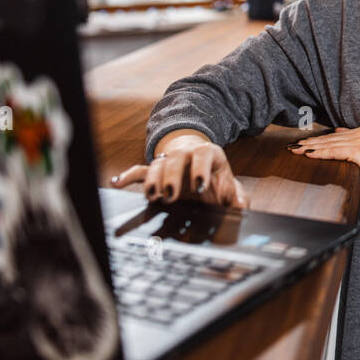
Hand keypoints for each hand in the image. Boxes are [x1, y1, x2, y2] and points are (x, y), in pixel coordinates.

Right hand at [109, 134, 247, 208]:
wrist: (202, 165)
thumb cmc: (216, 177)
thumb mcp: (230, 186)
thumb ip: (238, 197)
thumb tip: (241, 206)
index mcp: (208, 153)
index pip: (204, 155)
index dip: (201, 169)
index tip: (200, 185)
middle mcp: (185, 154)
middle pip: (175, 159)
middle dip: (172, 177)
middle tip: (171, 195)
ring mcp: (169, 161)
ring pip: (157, 164)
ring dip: (152, 180)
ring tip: (152, 197)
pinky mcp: (156, 171)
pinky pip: (140, 171)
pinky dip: (128, 176)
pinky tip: (117, 183)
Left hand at [289, 126, 359, 213]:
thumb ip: (350, 145)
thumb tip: (334, 134)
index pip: (333, 136)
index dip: (314, 140)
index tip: (298, 144)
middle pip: (329, 138)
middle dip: (308, 143)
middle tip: (290, 147)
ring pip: (330, 144)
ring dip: (310, 147)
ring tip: (294, 150)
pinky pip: (335, 151)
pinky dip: (321, 153)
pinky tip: (308, 155)